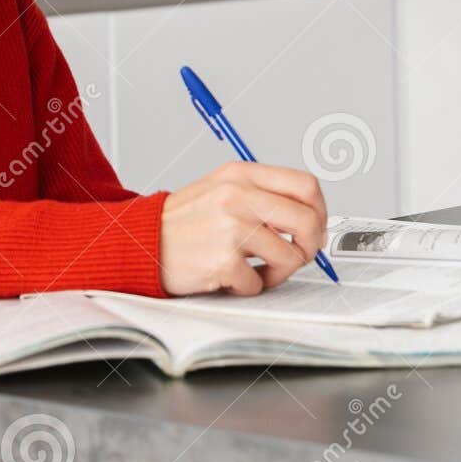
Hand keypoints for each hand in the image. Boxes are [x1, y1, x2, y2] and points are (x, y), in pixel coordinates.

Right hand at [158, 161, 327, 296]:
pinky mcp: (223, 260)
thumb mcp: (221, 189)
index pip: (305, 185)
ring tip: (256, 270)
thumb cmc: (181, 221)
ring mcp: (231, 228)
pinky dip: (248, 286)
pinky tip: (231, 277)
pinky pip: (259, 283)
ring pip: (290, 257)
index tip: (315, 226)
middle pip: (307, 221)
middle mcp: (237, 196)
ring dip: (278, 272)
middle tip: (298, 255)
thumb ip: (262, 195)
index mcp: (241, 175)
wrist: (140, 240)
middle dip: (310, 246)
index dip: (320, 209)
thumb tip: (309, 218)